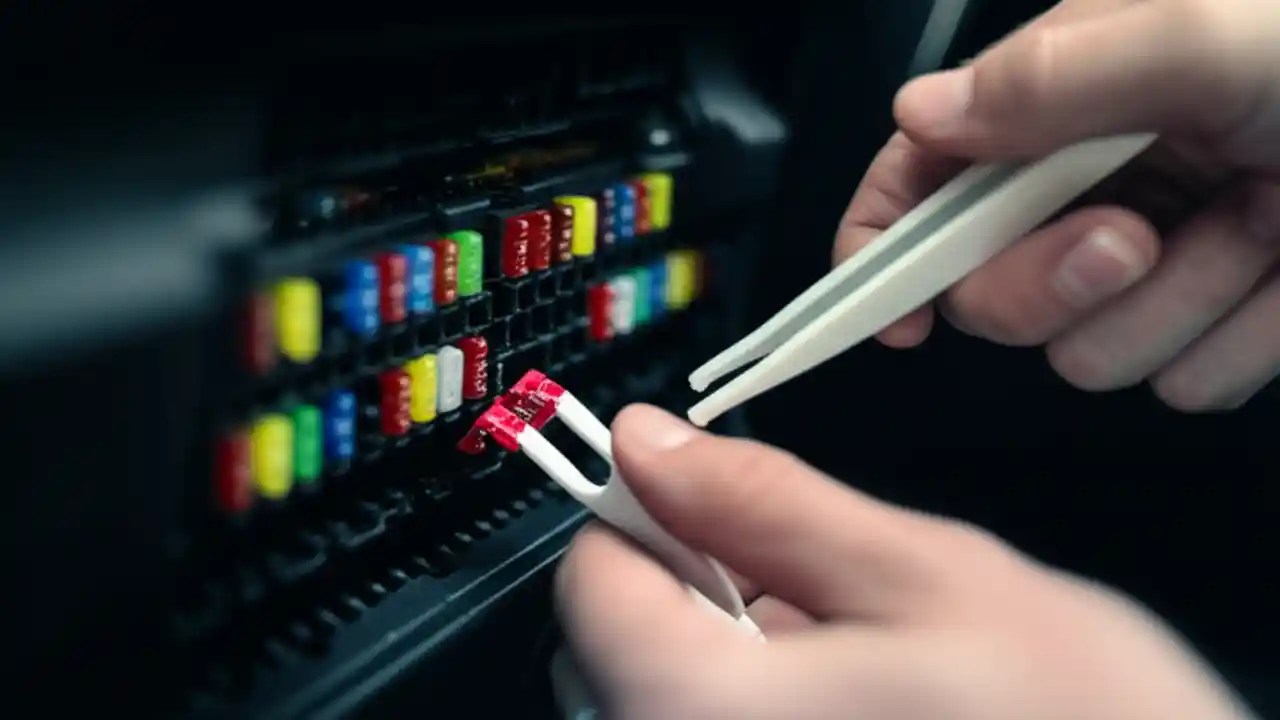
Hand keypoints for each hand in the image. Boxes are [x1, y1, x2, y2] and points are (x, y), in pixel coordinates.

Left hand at [555, 405, 1254, 718]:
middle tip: (791, 554)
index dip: (634, 508)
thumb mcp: (926, 577)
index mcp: (699, 712)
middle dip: (685, 574)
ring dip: (730, 638)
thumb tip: (653, 443)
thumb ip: (766, 502)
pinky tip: (850, 686)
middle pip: (613, 642)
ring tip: (852, 634)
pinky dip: (757, 692)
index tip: (677, 475)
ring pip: (665, 691)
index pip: (591, 582)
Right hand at [837, 0, 1278, 411]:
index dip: (882, 249)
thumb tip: (918, 115)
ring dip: (1176, 306)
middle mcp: (1098, 179)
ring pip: (1087, 351)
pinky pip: (1183, 381)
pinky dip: (1241, 340)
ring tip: (1258, 231)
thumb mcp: (1211, 33)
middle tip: (1135, 237)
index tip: (886, 318)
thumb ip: (1057, 78)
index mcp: (1067, 95)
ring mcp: (1162, 256)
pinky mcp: (1226, 318)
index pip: (923, 178)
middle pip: (992, 291)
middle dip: (1057, 281)